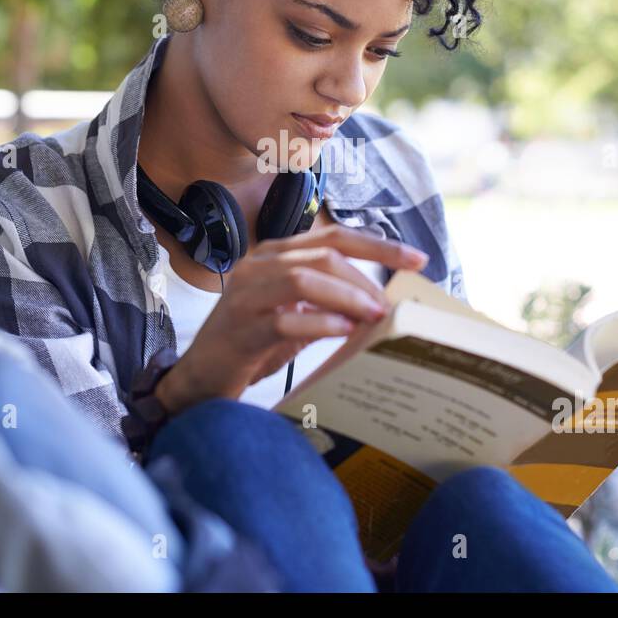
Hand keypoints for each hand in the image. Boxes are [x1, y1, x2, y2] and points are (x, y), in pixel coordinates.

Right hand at [155, 225, 428, 413]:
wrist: (199, 380)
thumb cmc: (251, 346)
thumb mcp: (296, 315)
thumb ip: (329, 302)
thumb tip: (383, 305)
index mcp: (274, 255)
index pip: (333, 237)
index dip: (379, 245)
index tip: (418, 259)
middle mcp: (258, 265)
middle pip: (322, 256)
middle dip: (366, 278)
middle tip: (391, 308)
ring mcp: (245, 295)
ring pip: (303, 278)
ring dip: (347, 296)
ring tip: (374, 317)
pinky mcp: (240, 328)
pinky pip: (285, 319)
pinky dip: (320, 323)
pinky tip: (344, 331)